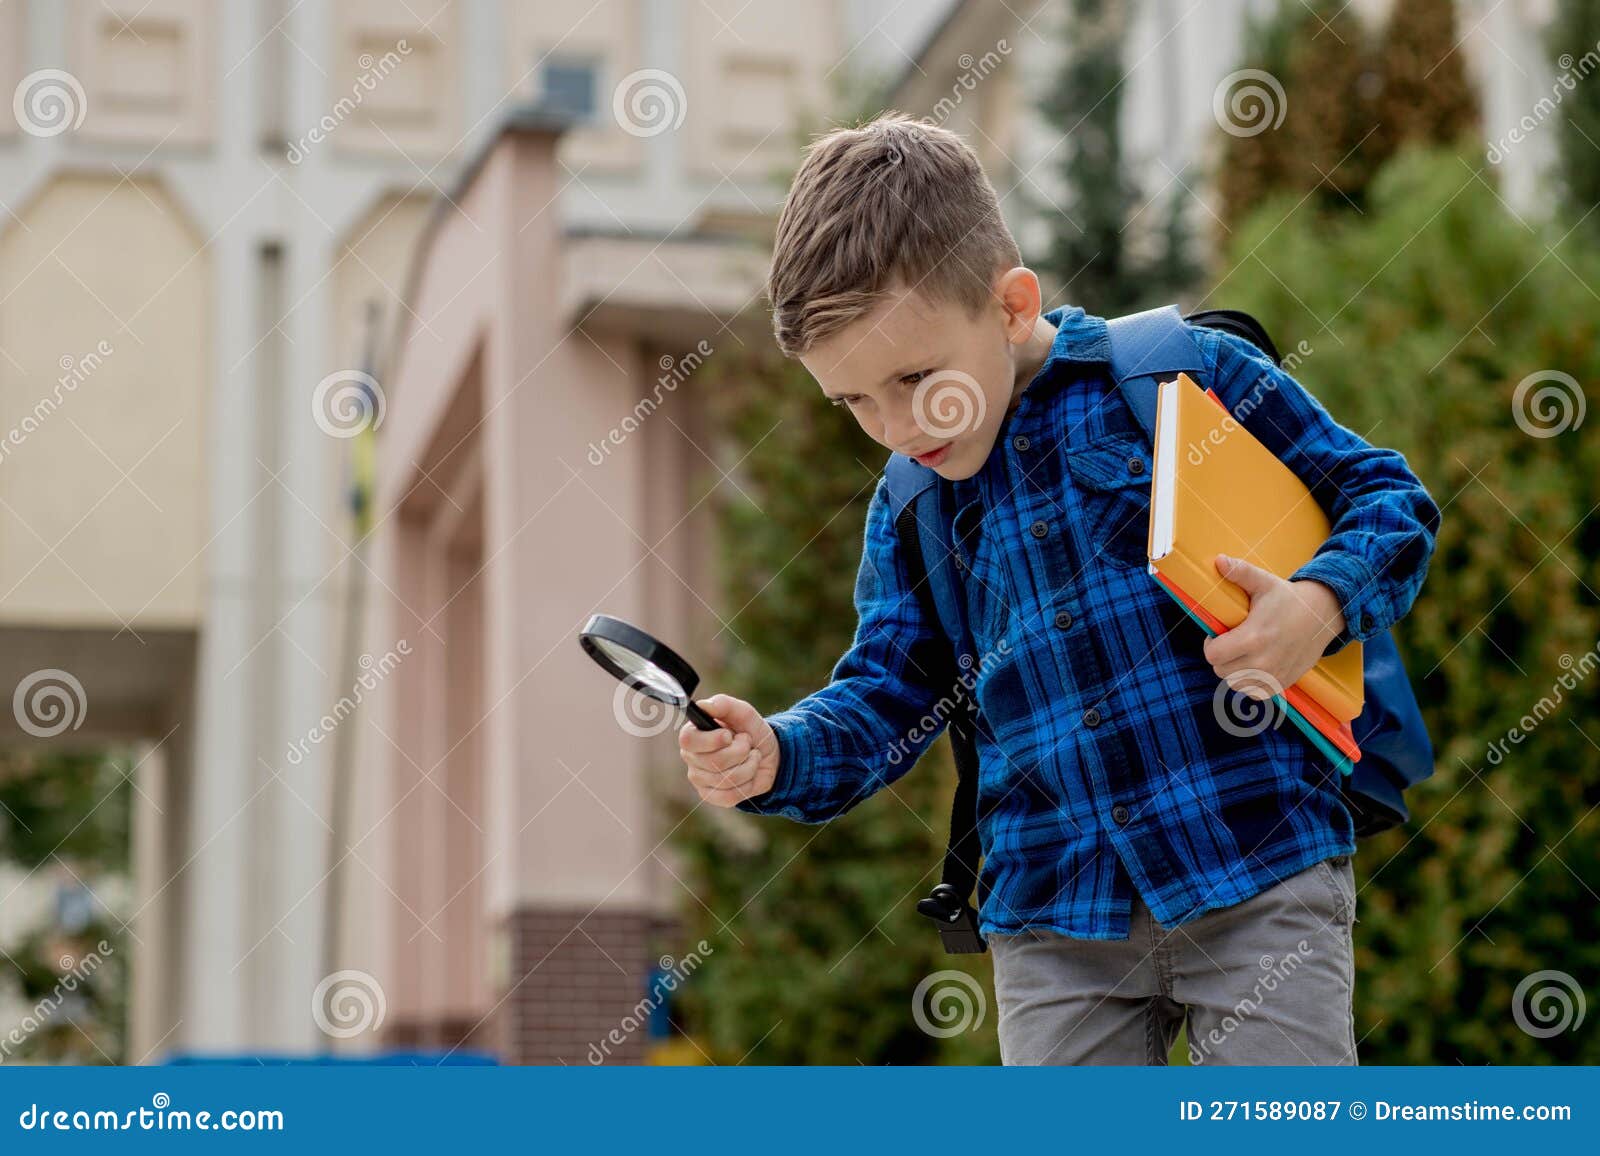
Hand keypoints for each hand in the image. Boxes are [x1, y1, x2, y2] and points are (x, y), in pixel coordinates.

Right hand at [678, 694, 779, 807]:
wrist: (768, 755)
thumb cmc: (750, 731)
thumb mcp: (742, 712)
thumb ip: (723, 704)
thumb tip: (704, 705)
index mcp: (693, 734)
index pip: (688, 740)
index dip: (712, 740)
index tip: (729, 735)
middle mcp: (692, 758)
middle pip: (713, 762)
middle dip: (740, 751)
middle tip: (747, 743)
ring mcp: (700, 779)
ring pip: (725, 779)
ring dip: (748, 765)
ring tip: (751, 756)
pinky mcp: (712, 796)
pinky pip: (730, 796)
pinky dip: (748, 783)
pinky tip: (749, 773)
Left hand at [1201, 554, 1346, 698]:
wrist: (1323, 616)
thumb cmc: (1288, 598)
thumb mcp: (1264, 582)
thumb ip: (1240, 572)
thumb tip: (1218, 560)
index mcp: (1254, 638)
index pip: (1213, 655)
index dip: (1210, 644)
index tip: (1218, 634)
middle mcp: (1264, 662)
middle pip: (1221, 671)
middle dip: (1220, 657)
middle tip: (1230, 643)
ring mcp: (1274, 676)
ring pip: (1236, 684)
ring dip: (1233, 671)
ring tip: (1241, 654)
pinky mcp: (1283, 684)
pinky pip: (1255, 693)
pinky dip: (1250, 684)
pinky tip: (1253, 667)